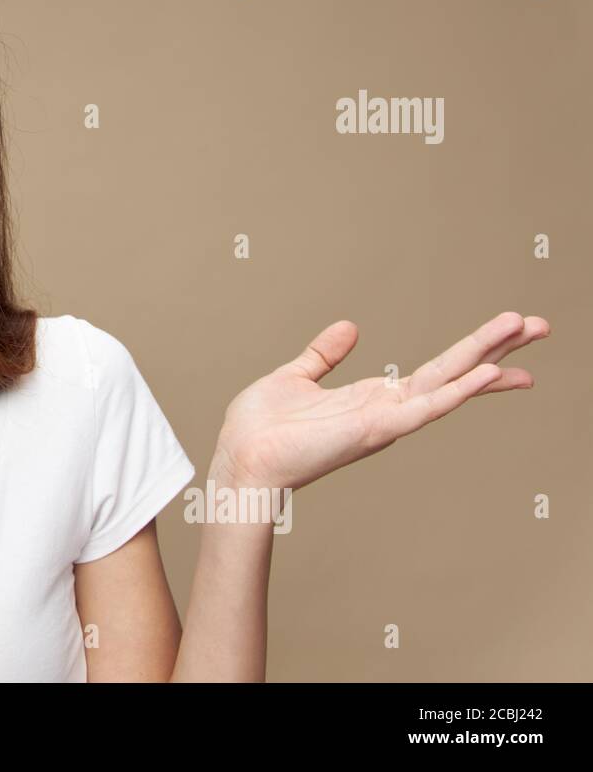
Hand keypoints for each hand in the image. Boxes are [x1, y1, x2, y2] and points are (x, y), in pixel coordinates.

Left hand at [212, 311, 549, 490]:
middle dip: (498, 347)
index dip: (473, 352)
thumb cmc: (261, 427)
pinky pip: (424, 408)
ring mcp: (385, 421)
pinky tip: (486, 372)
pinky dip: (456, 391)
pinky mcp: (374, 430)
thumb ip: (324, 355)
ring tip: (526, 330)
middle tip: (542, 324)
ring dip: (487, 357)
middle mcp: (388, 409)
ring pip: (449, 383)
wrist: (241, 458)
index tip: (511, 333)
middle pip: (455, 372)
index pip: (436, 370)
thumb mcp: (296, 377)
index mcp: (373, 397)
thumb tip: (350, 327)